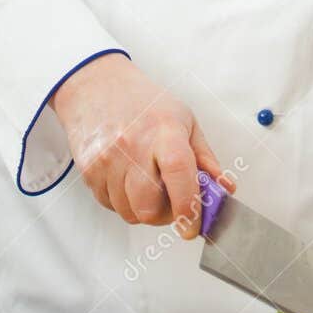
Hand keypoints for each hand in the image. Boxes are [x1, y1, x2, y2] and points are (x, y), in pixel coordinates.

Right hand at [50, 53, 233, 236]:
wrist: (97, 87)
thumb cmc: (145, 103)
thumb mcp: (184, 121)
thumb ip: (205, 158)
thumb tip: (224, 188)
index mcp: (164, 131)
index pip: (178, 173)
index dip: (187, 205)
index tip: (192, 225)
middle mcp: (133, 145)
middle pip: (148, 207)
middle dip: (165, 216)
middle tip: (173, 204)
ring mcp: (106, 160)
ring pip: (129, 212)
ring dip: (143, 209)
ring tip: (148, 184)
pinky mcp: (88, 171)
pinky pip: (110, 206)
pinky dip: (123, 202)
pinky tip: (128, 179)